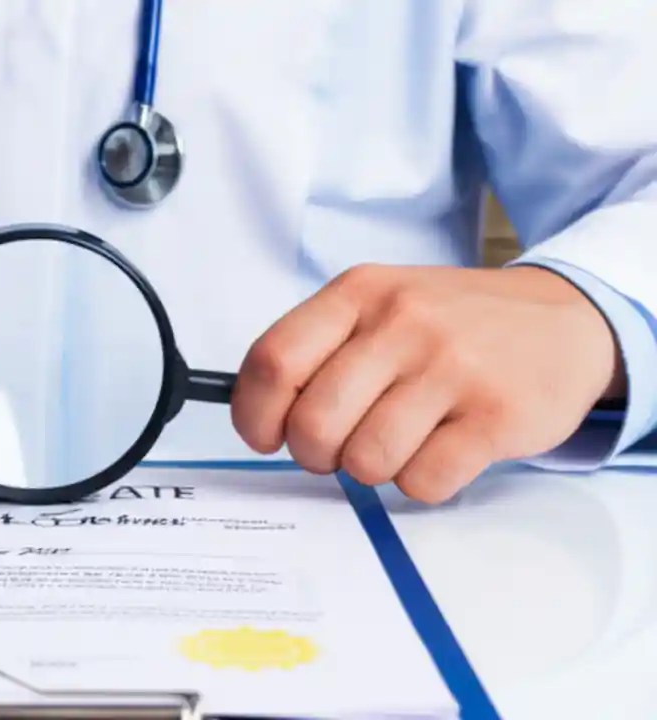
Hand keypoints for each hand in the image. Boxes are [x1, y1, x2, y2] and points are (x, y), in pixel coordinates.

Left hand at [231, 264, 624, 503]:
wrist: (565, 320)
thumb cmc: (453, 324)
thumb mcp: (381, 305)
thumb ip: (319, 349)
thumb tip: (259, 416)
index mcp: (359, 292)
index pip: (273, 361)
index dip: (254, 414)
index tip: (264, 436)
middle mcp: (403, 322)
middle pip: (314, 423)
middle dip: (314, 455)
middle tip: (337, 449)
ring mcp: (452, 367)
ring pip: (366, 461)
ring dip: (372, 469)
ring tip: (397, 442)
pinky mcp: (496, 415)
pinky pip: (423, 481)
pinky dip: (421, 482)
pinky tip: (440, 451)